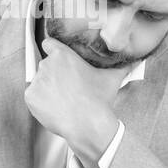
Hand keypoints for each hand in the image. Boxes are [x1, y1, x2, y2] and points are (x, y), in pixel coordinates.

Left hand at [24, 37, 121, 160]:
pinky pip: (32, 97)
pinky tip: (54, 107)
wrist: (88, 124)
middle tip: (67, 87)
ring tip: (62, 100)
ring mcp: (37, 81)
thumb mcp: (112, 78)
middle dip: (53, 75)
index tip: (58, 59)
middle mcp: (47, 64)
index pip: (49, 44)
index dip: (53, 51)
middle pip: (45, 66)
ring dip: (47, 89)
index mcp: (62, 55)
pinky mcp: (30, 96)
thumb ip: (123, 65)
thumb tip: (137, 60)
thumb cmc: (98, 100)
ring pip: (39, 82)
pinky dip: (39, 102)